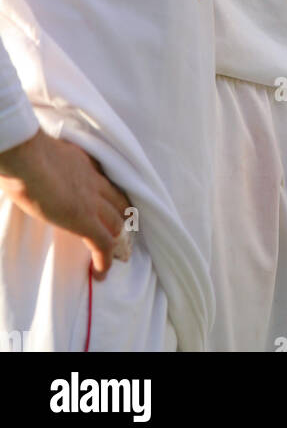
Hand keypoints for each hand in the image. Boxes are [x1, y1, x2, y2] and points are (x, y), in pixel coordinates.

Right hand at [0, 128, 131, 278]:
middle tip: (118, 233)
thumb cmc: (24, 154)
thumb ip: (48, 164)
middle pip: (118, 201)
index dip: (109, 197)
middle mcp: (93, 180)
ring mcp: (91, 200)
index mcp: (83, 164)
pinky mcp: (84, 219)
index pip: (104, 181)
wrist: (26, 157)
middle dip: (121, 218)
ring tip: (112, 256)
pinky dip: (104, 260)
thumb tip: (35, 169)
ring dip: (115, 240)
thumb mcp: (43, 156)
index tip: (109, 207)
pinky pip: (102, 243)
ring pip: (115, 222)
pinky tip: (100, 273)